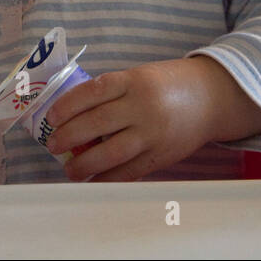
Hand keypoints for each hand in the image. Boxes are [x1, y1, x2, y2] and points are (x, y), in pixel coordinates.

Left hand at [42, 58, 224, 181]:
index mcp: (133, 81)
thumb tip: (72, 117)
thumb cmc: (165, 86)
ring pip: (112, 152)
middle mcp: (142, 106)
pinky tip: (92, 182)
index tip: (51, 116)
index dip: (68, 105)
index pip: (93, 91)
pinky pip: (130, 171)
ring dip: (85, 164)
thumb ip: (112, 94)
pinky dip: (107, 179)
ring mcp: (153, 132)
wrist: (209, 99)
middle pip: (97, 123)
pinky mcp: (161, 155)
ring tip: (70, 170)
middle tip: (52, 145)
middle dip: (69, 136)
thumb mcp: (139, 77)